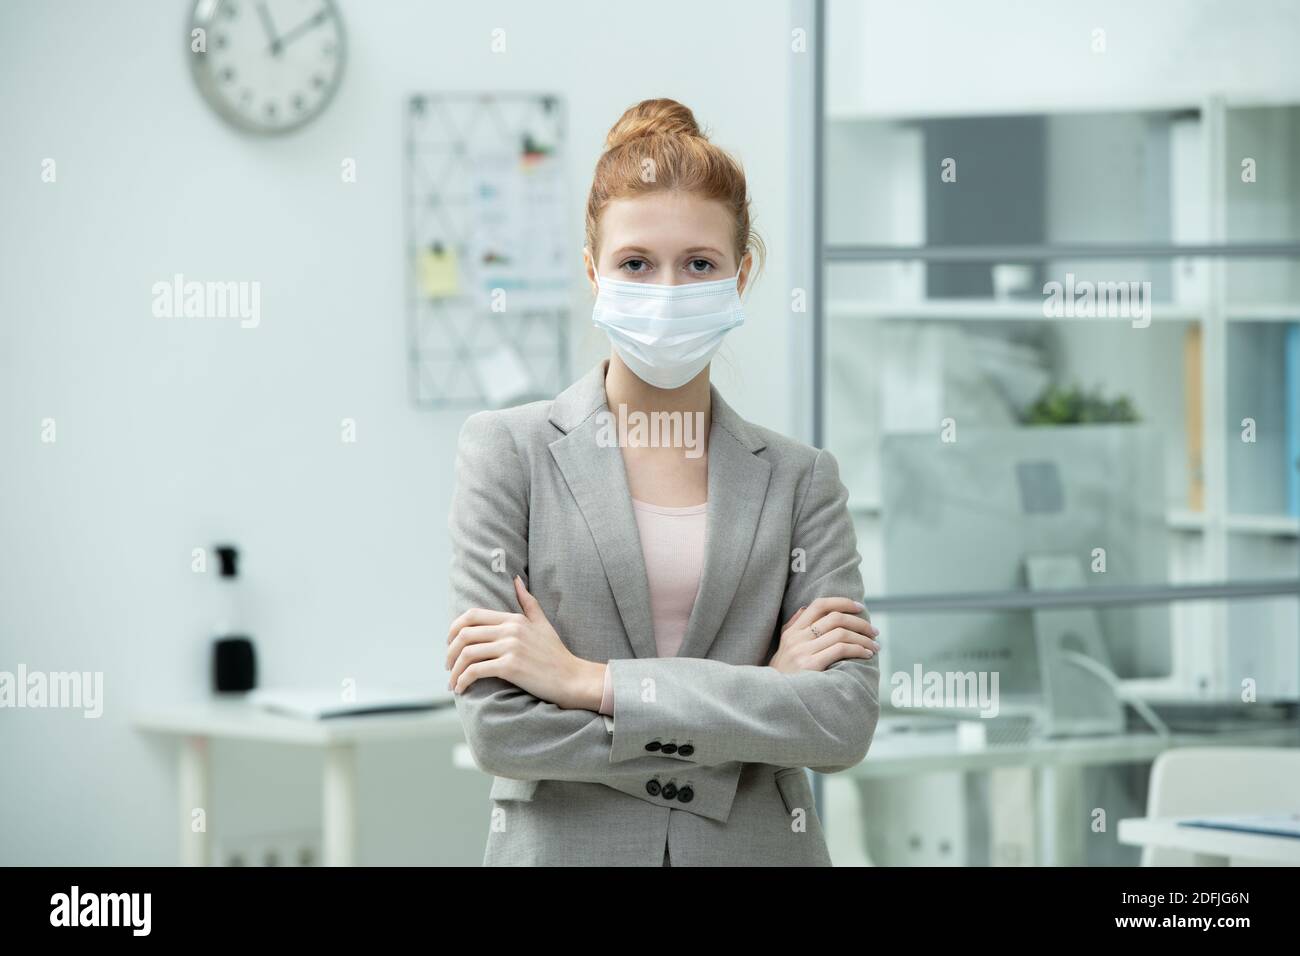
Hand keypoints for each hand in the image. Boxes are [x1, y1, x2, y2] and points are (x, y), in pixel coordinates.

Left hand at [446, 576, 604, 710]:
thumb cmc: (556, 653)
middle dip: (450, 651)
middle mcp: (510, 630)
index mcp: (514, 619)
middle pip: (465, 634)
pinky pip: (476, 670)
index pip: (472, 615)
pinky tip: (461, 688)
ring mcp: (510, 647)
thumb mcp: (542, 623)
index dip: (454, 629)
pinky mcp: (511, 666)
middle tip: (448, 666)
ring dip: (454, 670)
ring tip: (453, 681)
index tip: (450, 644)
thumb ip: (528, 601)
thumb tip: (516, 579)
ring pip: (467, 653)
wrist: (572, 678)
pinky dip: (463, 680)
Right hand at [768, 597, 879, 673]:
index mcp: (792, 631)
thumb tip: (805, 608)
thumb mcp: (783, 647)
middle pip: (835, 618)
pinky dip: (858, 649)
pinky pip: (840, 649)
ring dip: (863, 638)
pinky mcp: (811, 666)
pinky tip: (866, 654)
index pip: (819, 605)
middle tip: (874, 631)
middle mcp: (796, 638)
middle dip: (860, 623)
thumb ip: (793, 627)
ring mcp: (802, 651)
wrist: (774, 698)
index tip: (860, 608)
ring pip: (841, 634)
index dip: (842, 602)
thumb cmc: (783, 675)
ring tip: (874, 646)